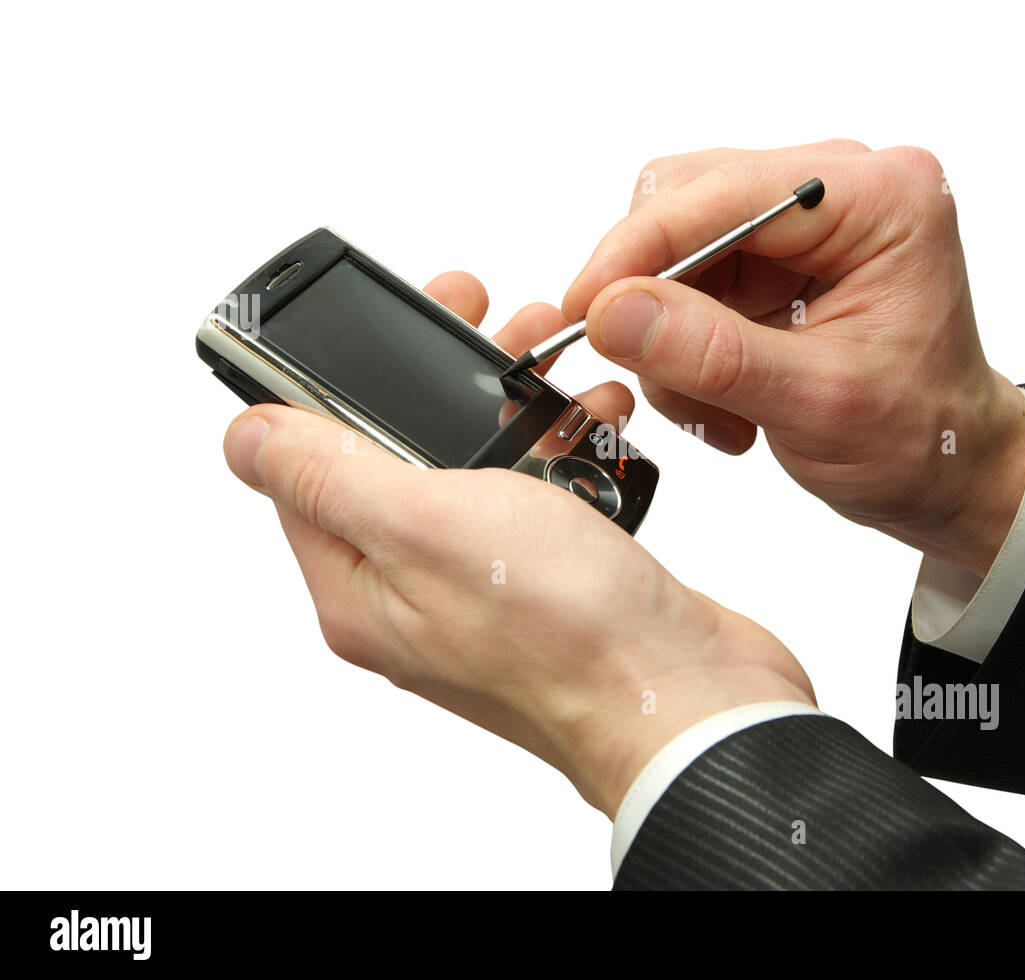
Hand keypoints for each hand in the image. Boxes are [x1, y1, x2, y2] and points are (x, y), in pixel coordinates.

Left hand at [221, 273, 813, 816]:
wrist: (689, 697)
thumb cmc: (566, 632)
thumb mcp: (424, 525)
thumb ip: (328, 474)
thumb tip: (244, 437)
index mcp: (361, 590)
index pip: (308, 473)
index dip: (332, 390)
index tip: (376, 329)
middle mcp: (416, 598)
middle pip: (399, 461)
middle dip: (438, 383)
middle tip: (481, 318)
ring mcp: (487, 594)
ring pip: (478, 472)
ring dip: (510, 407)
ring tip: (552, 361)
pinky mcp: (554, 585)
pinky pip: (538, 498)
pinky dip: (562, 450)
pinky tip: (594, 422)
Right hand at [554, 141, 1024, 575]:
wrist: (949, 471)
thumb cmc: (920, 438)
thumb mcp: (818, 405)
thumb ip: (713, 355)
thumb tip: (612, 314)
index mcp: (880, 199)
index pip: (726, 191)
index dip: (642, 247)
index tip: (585, 308)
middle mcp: (840, 189)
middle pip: (687, 199)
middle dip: (651, 293)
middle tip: (653, 373)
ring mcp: (802, 223)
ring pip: (674, 244)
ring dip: (666, 332)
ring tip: (713, 408)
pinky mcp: (773, 259)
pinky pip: (684, 282)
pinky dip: (680, 347)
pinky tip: (721, 399)